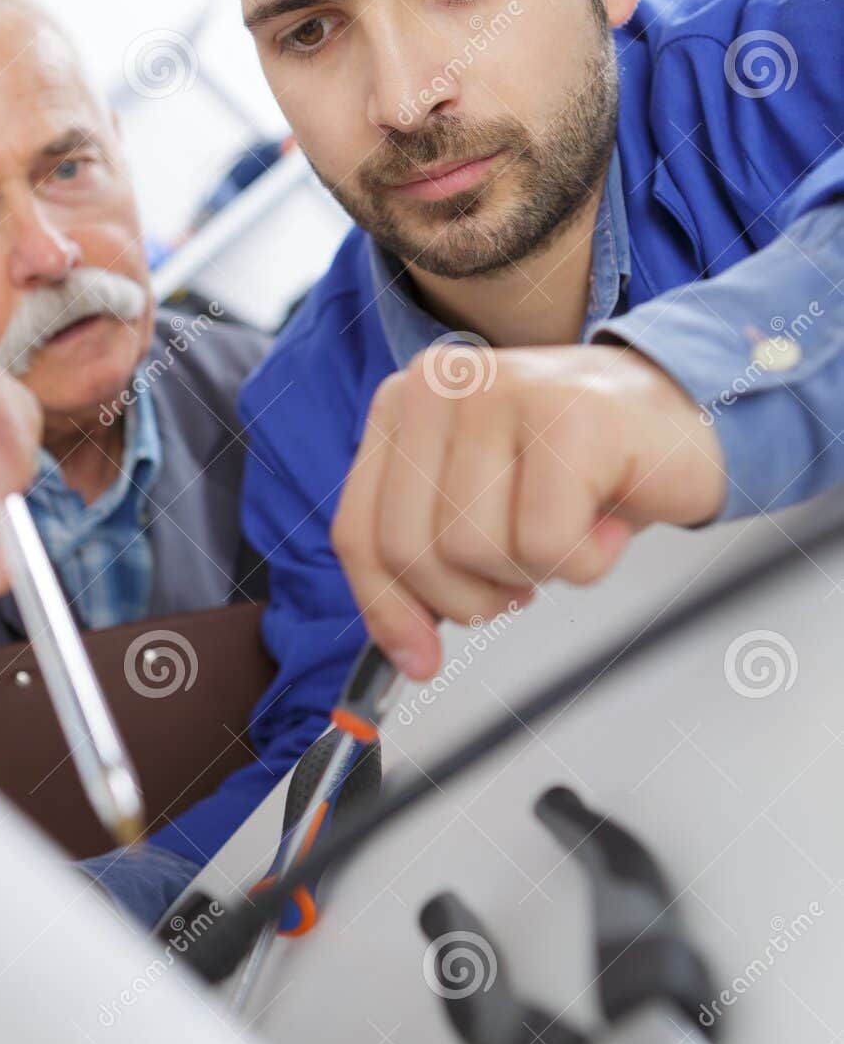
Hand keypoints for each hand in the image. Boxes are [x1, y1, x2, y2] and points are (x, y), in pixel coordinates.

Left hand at [331, 341, 725, 678]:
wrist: (684, 420)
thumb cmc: (581, 469)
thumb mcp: (481, 509)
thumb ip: (425, 563)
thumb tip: (407, 653)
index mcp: (404, 404)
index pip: (359, 531)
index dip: (386, 609)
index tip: (418, 658)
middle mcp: (442, 385)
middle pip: (412, 550)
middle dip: (472, 594)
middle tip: (522, 578)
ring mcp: (503, 391)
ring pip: (476, 549)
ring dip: (535, 571)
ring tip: (571, 530)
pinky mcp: (569, 415)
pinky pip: (548, 544)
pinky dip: (586, 563)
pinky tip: (606, 524)